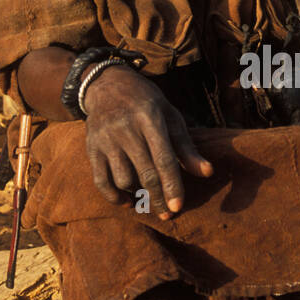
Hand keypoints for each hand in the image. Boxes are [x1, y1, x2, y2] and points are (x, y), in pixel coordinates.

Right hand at [83, 66, 212, 217]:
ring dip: (137, 194)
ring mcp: (106, 139)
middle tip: (168, 214)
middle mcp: (126, 128)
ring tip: (149, 197)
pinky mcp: (91, 147)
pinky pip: (100, 181)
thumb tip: (208, 173)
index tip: (178, 206)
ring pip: (123, 179)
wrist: (107, 84)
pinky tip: (127, 201)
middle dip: (158, 198)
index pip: (163, 158)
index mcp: (150, 118)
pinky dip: (114, 196)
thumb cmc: (146, 104)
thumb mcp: (170, 116)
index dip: (172, 184)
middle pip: (144, 172)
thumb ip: (187, 147)